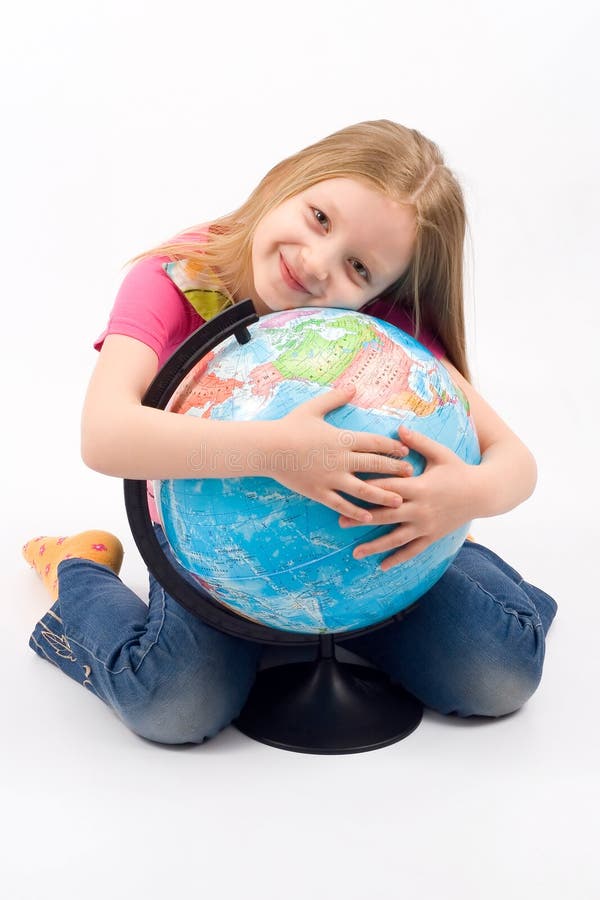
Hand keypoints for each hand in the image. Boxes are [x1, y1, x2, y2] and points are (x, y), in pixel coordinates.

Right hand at [268, 385, 412, 521]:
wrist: (268, 448)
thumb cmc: (289, 426)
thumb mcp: (313, 408)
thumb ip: (336, 398)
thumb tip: (354, 387)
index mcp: (341, 438)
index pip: (374, 443)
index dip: (392, 447)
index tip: (405, 452)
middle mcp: (340, 459)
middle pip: (374, 465)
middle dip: (395, 469)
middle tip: (411, 474)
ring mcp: (330, 478)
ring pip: (363, 489)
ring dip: (383, 494)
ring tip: (399, 501)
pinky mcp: (319, 492)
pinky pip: (341, 504)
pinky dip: (356, 511)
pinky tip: (369, 517)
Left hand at [339, 425, 476, 569]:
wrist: (484, 493)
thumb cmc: (459, 469)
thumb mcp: (440, 453)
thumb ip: (418, 442)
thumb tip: (399, 428)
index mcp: (420, 486)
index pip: (390, 487)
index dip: (369, 488)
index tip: (348, 490)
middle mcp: (421, 508)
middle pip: (387, 514)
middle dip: (362, 519)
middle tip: (340, 521)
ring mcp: (426, 525)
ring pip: (397, 538)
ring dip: (375, 546)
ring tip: (356, 553)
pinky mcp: (433, 536)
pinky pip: (413, 551)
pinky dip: (398, 559)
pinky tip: (382, 566)